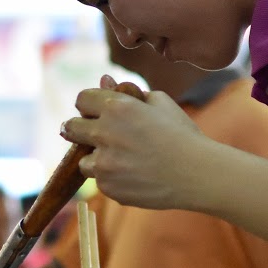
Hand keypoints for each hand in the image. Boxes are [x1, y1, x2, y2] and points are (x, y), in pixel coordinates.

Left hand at [60, 75, 210, 209]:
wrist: (197, 174)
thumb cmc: (182, 135)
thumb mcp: (160, 104)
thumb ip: (128, 92)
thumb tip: (104, 80)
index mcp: (117, 107)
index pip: (82, 99)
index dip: (88, 105)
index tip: (93, 111)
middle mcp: (105, 133)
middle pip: (70, 128)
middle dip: (78, 130)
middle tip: (89, 135)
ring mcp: (104, 163)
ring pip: (84, 160)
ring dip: (96, 159)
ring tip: (124, 160)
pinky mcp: (108, 187)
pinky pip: (101, 181)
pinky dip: (112, 179)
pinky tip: (135, 175)